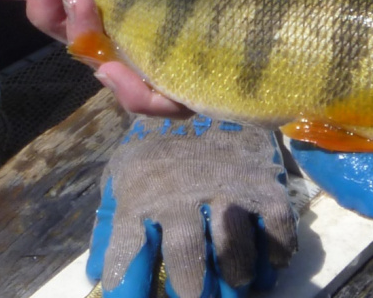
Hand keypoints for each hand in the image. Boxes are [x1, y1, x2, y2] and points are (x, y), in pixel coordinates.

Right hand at [0, 0, 189, 115]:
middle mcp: (151, 14)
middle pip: (78, 26)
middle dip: (44, 7)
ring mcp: (173, 50)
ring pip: (104, 62)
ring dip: (81, 37)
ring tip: (80, 0)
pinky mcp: (207, 80)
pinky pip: (154, 100)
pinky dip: (129, 91)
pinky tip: (114, 68)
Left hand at [87, 115, 298, 296]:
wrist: (204, 94)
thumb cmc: (158, 145)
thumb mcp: (124, 174)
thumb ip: (110, 223)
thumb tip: (95, 275)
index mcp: (143, 196)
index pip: (130, 251)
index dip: (130, 284)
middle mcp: (184, 195)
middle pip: (186, 253)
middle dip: (191, 286)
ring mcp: (227, 188)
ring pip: (234, 247)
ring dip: (234, 276)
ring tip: (234, 286)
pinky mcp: (264, 182)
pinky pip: (277, 228)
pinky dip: (275, 254)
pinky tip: (268, 268)